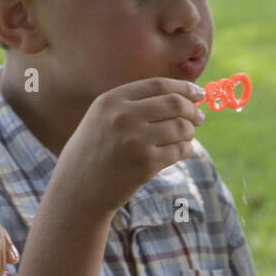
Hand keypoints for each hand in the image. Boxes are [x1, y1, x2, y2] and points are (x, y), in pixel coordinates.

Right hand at [56, 79, 206, 217]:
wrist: (77, 190)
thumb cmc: (93, 153)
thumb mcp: (101, 119)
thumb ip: (133, 104)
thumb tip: (181, 96)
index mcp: (111, 100)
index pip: (159, 85)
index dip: (184, 88)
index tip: (197, 93)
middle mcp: (123, 116)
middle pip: (175, 104)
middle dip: (192, 110)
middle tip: (199, 118)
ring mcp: (135, 140)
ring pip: (181, 127)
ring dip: (190, 132)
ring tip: (186, 137)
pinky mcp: (146, 164)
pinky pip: (179, 151)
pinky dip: (186, 150)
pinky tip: (182, 152)